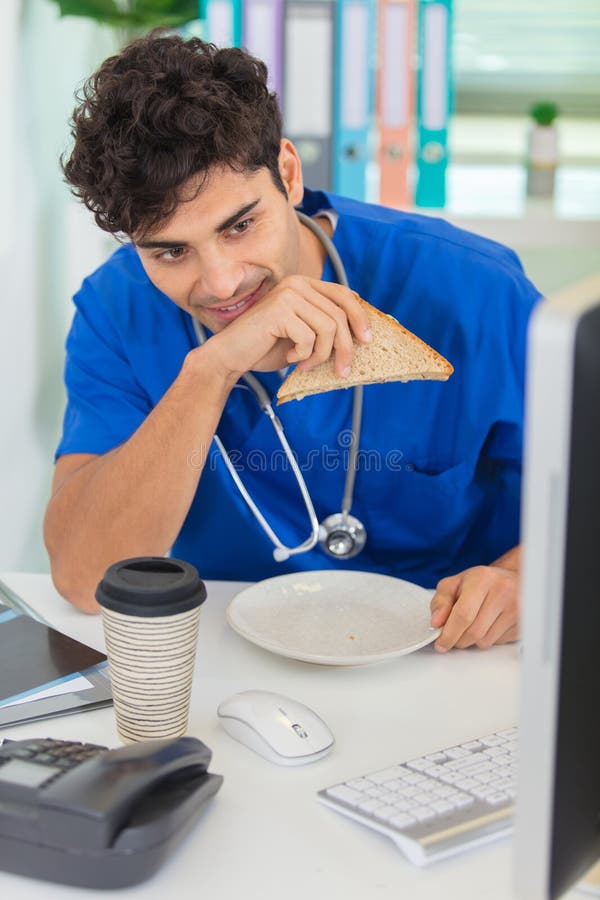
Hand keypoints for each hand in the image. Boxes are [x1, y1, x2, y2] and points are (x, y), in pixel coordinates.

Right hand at [206, 276, 371, 377]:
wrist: (230, 355)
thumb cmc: (265, 348)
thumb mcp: (303, 335)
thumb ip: (325, 328)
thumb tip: (362, 336)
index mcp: (304, 285)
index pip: (344, 295)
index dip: (360, 317)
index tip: (367, 341)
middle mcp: (297, 284)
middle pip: (340, 316)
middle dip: (344, 348)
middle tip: (341, 371)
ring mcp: (288, 294)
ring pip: (328, 329)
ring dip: (321, 355)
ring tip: (305, 364)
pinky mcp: (280, 309)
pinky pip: (309, 338)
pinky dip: (303, 356)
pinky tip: (289, 358)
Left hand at [430, 562, 519, 651]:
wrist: (510, 579)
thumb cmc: (480, 583)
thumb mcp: (454, 584)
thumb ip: (440, 601)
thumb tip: (436, 622)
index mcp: (482, 578)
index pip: (463, 614)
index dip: (449, 633)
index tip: (441, 644)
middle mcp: (503, 591)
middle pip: (474, 632)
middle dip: (459, 639)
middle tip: (454, 635)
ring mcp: (518, 607)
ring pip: (485, 641)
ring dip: (473, 640)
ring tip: (474, 623)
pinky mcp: (524, 622)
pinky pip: (498, 643)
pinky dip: (488, 638)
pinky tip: (490, 624)